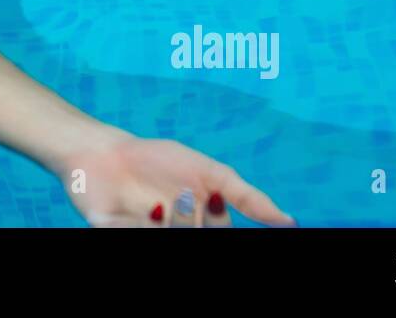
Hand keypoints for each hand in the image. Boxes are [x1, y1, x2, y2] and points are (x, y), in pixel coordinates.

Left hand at [55, 132, 295, 227]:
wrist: (105, 153)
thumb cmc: (157, 159)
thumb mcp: (209, 172)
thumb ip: (248, 197)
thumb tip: (290, 222)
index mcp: (203, 227)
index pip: (223, 236)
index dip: (219, 225)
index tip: (212, 204)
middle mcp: (179, 234)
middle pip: (200, 240)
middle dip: (192, 224)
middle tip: (183, 198)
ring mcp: (148, 237)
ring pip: (176, 241)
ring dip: (173, 226)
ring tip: (161, 203)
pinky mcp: (118, 237)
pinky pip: (140, 239)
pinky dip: (145, 226)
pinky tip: (143, 209)